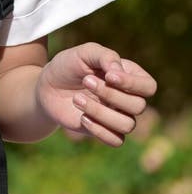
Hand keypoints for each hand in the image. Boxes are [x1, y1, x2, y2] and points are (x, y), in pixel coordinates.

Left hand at [36, 42, 156, 146]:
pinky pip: (116, 140)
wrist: (46, 87)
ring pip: (127, 125)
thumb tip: (119, 72)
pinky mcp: (104, 130)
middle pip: (139, 106)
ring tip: (76, 99)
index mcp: (128, 76)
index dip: (132, 84)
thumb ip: (105, 56)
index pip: (148, 86)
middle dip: (110, 94)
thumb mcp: (84, 53)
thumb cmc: (68, 66)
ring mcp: (117, 116)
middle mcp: (127, 97)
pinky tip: (82, 117)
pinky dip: (99, 130)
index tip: (108, 75)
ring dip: (100, 112)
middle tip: (86, 81)